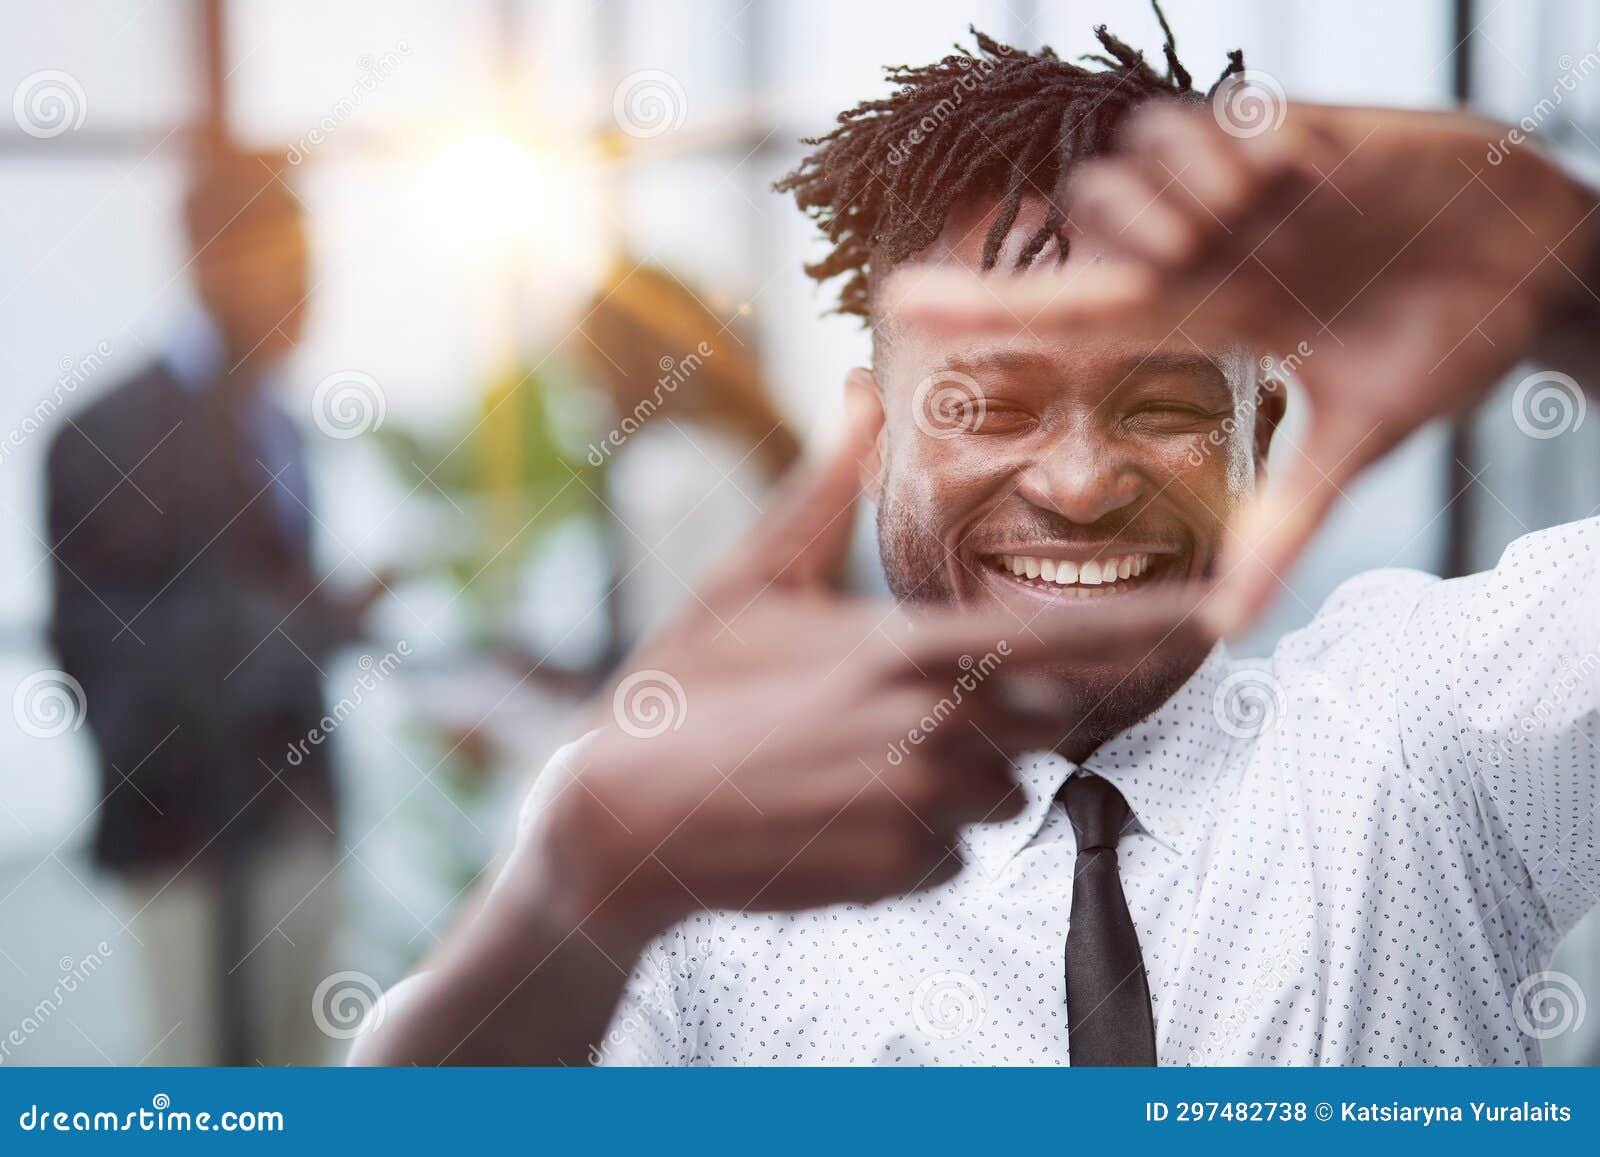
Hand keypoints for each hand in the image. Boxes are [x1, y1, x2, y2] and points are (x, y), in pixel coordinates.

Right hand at [534, 402, 1205, 939]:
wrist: (621, 820)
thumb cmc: (680, 685)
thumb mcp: (751, 575)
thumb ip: (826, 487)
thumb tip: (859, 388)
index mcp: (909, 647)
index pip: (1067, 637)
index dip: (1153, 627)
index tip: (1225, 615)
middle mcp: (934, 730)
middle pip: (1046, 725)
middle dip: (1011, 716)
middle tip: (913, 711)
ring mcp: (921, 809)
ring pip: (998, 795)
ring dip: (952, 781)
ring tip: (846, 766)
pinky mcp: (899, 875)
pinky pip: (950, 854)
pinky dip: (913, 838)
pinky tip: (832, 815)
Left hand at [893, 101, 1598, 630]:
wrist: (1540, 260)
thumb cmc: (1446, 343)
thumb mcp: (1356, 443)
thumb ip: (1284, 525)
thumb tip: (1224, 630)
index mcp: (1207, 314)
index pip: (1071, 307)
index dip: (986, 304)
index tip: (899, 304)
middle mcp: (1206, 246)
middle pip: (1090, 213)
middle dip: (1124, 236)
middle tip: (1200, 262)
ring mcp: (1241, 184)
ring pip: (1137, 154)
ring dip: (1184, 194)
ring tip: (1263, 219)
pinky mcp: (1290, 126)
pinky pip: (1212, 117)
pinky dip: (1236, 152)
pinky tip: (1301, 177)